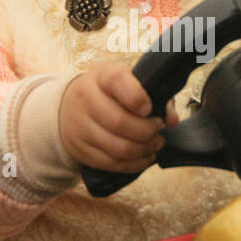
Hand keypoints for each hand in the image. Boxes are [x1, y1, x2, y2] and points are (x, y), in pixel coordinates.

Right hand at [59, 64, 178, 172]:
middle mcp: (85, 100)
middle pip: (119, 122)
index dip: (137, 97)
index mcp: (101, 77)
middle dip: (147, 131)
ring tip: (155, 144)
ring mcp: (80, 127)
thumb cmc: (109, 93)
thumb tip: (171, 120)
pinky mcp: (81, 150)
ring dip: (144, 150)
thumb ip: (155, 95)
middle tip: (158, 129)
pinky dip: (134, 164)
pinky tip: (145, 156)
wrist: (68, 106)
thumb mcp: (128, 82)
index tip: (149, 108)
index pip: (116, 81)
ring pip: (118, 148)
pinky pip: (112, 164)